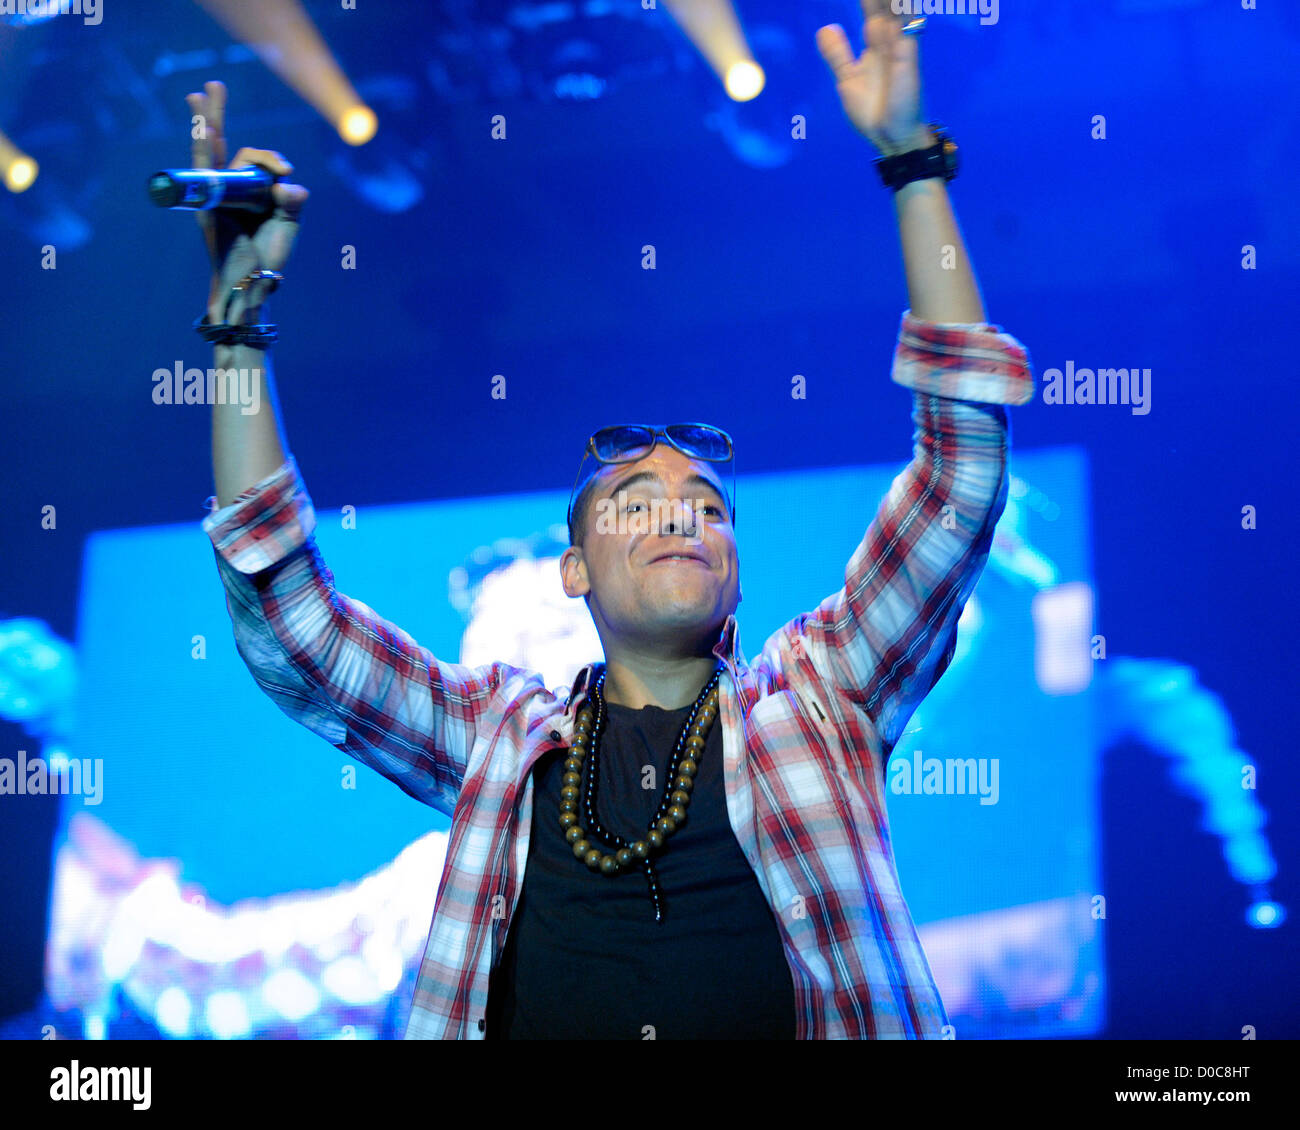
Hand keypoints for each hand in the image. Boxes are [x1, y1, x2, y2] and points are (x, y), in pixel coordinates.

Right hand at [184, 80, 308, 320]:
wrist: (251, 285)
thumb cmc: (267, 257)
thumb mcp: (287, 224)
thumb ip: (292, 200)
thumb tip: (289, 182)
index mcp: (247, 192)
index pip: (251, 161)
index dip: (268, 158)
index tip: (286, 171)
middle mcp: (226, 189)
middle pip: (220, 144)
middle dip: (215, 114)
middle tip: (212, 85)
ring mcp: (212, 195)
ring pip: (208, 150)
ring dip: (206, 119)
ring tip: (201, 92)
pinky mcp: (205, 204)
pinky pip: (203, 169)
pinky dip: (203, 144)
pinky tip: (203, 122)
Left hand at [816, 0, 931, 156]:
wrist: (890, 137)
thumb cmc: (873, 112)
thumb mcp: (848, 80)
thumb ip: (838, 54)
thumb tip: (825, 28)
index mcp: (875, 42)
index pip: (870, 5)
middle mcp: (890, 38)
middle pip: (883, 1)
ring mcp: (901, 44)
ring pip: (897, 5)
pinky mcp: (909, 54)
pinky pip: (909, 21)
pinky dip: (903, 6)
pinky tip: (897, 0)